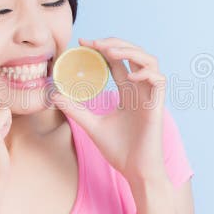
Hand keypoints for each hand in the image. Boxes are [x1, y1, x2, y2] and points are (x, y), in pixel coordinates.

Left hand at [49, 37, 167, 185]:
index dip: (103, 48)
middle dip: (115, 43)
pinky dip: (147, 73)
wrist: (135, 171)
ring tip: (110, 51)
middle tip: (93, 42)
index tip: (83, 43)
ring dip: (131, 52)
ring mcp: (151, 96)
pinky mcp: (158, 105)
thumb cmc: (119, 151)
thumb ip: (75, 109)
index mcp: (128, 92)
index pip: (118, 61)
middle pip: (134, 54)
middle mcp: (141, 90)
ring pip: (150, 61)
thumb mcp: (91, 125)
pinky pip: (159, 80)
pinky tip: (131, 76)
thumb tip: (54, 96)